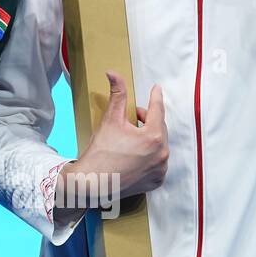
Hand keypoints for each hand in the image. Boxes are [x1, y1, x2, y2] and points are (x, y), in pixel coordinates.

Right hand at [60, 71, 167, 206]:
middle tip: (135, 116)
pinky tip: (135, 154)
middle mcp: (162, 154)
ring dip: (150, 138)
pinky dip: (150, 155)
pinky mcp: (157, 181)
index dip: (155, 97)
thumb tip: (113, 73)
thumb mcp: (110, 119)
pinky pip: (158, 162)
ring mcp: (161, 169)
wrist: (93, 183)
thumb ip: (117, 95)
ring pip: (159, 146)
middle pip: (159, 129)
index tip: (156, 89)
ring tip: (132, 136)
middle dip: (148, 120)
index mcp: (153, 137)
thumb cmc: (100, 151)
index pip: (157, 110)